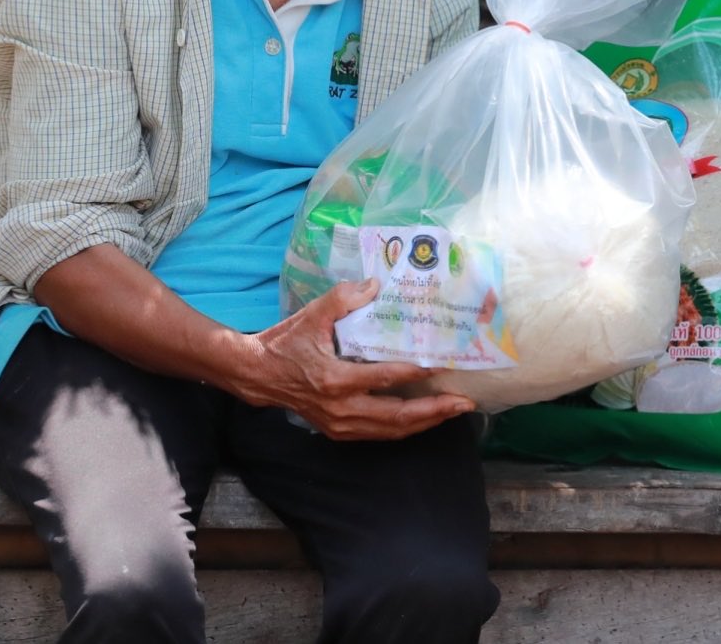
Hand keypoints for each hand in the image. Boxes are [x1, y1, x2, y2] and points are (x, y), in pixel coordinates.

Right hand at [232, 279, 475, 439]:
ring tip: (454, 411)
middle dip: (433, 411)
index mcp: (335, 379)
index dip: (416, 372)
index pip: (385, 378)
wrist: (256, 374)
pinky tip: (425, 418)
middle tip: (464, 403)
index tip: (442, 365)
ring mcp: (340, 424)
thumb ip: (343, 298)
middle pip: (396, 416)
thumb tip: (375, 286)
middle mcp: (341, 408)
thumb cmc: (286, 342)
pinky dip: (405, 428)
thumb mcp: (312, 315)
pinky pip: (379, 434)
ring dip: (425, 422)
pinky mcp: (338, 431)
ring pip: (390, 430)